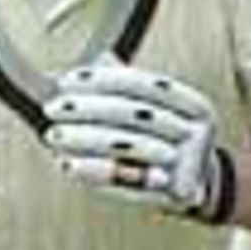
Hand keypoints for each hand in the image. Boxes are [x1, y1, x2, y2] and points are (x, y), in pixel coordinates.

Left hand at [44, 59, 233, 222]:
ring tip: (52, 135)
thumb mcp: (154, 114)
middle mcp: (199, 130)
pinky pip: (127, 180)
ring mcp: (192, 163)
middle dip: (88, 109)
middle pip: (135, 113)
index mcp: (194, 105)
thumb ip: (129, 90)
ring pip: (129, 145)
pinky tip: (67, 164)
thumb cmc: (164, 146)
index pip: (144, 84)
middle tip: (51, 108)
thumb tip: (98, 56)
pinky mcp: (176, 192)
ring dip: (86, 139)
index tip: (67, 80)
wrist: (196, 191)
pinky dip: (95, 171)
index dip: (104, 80)